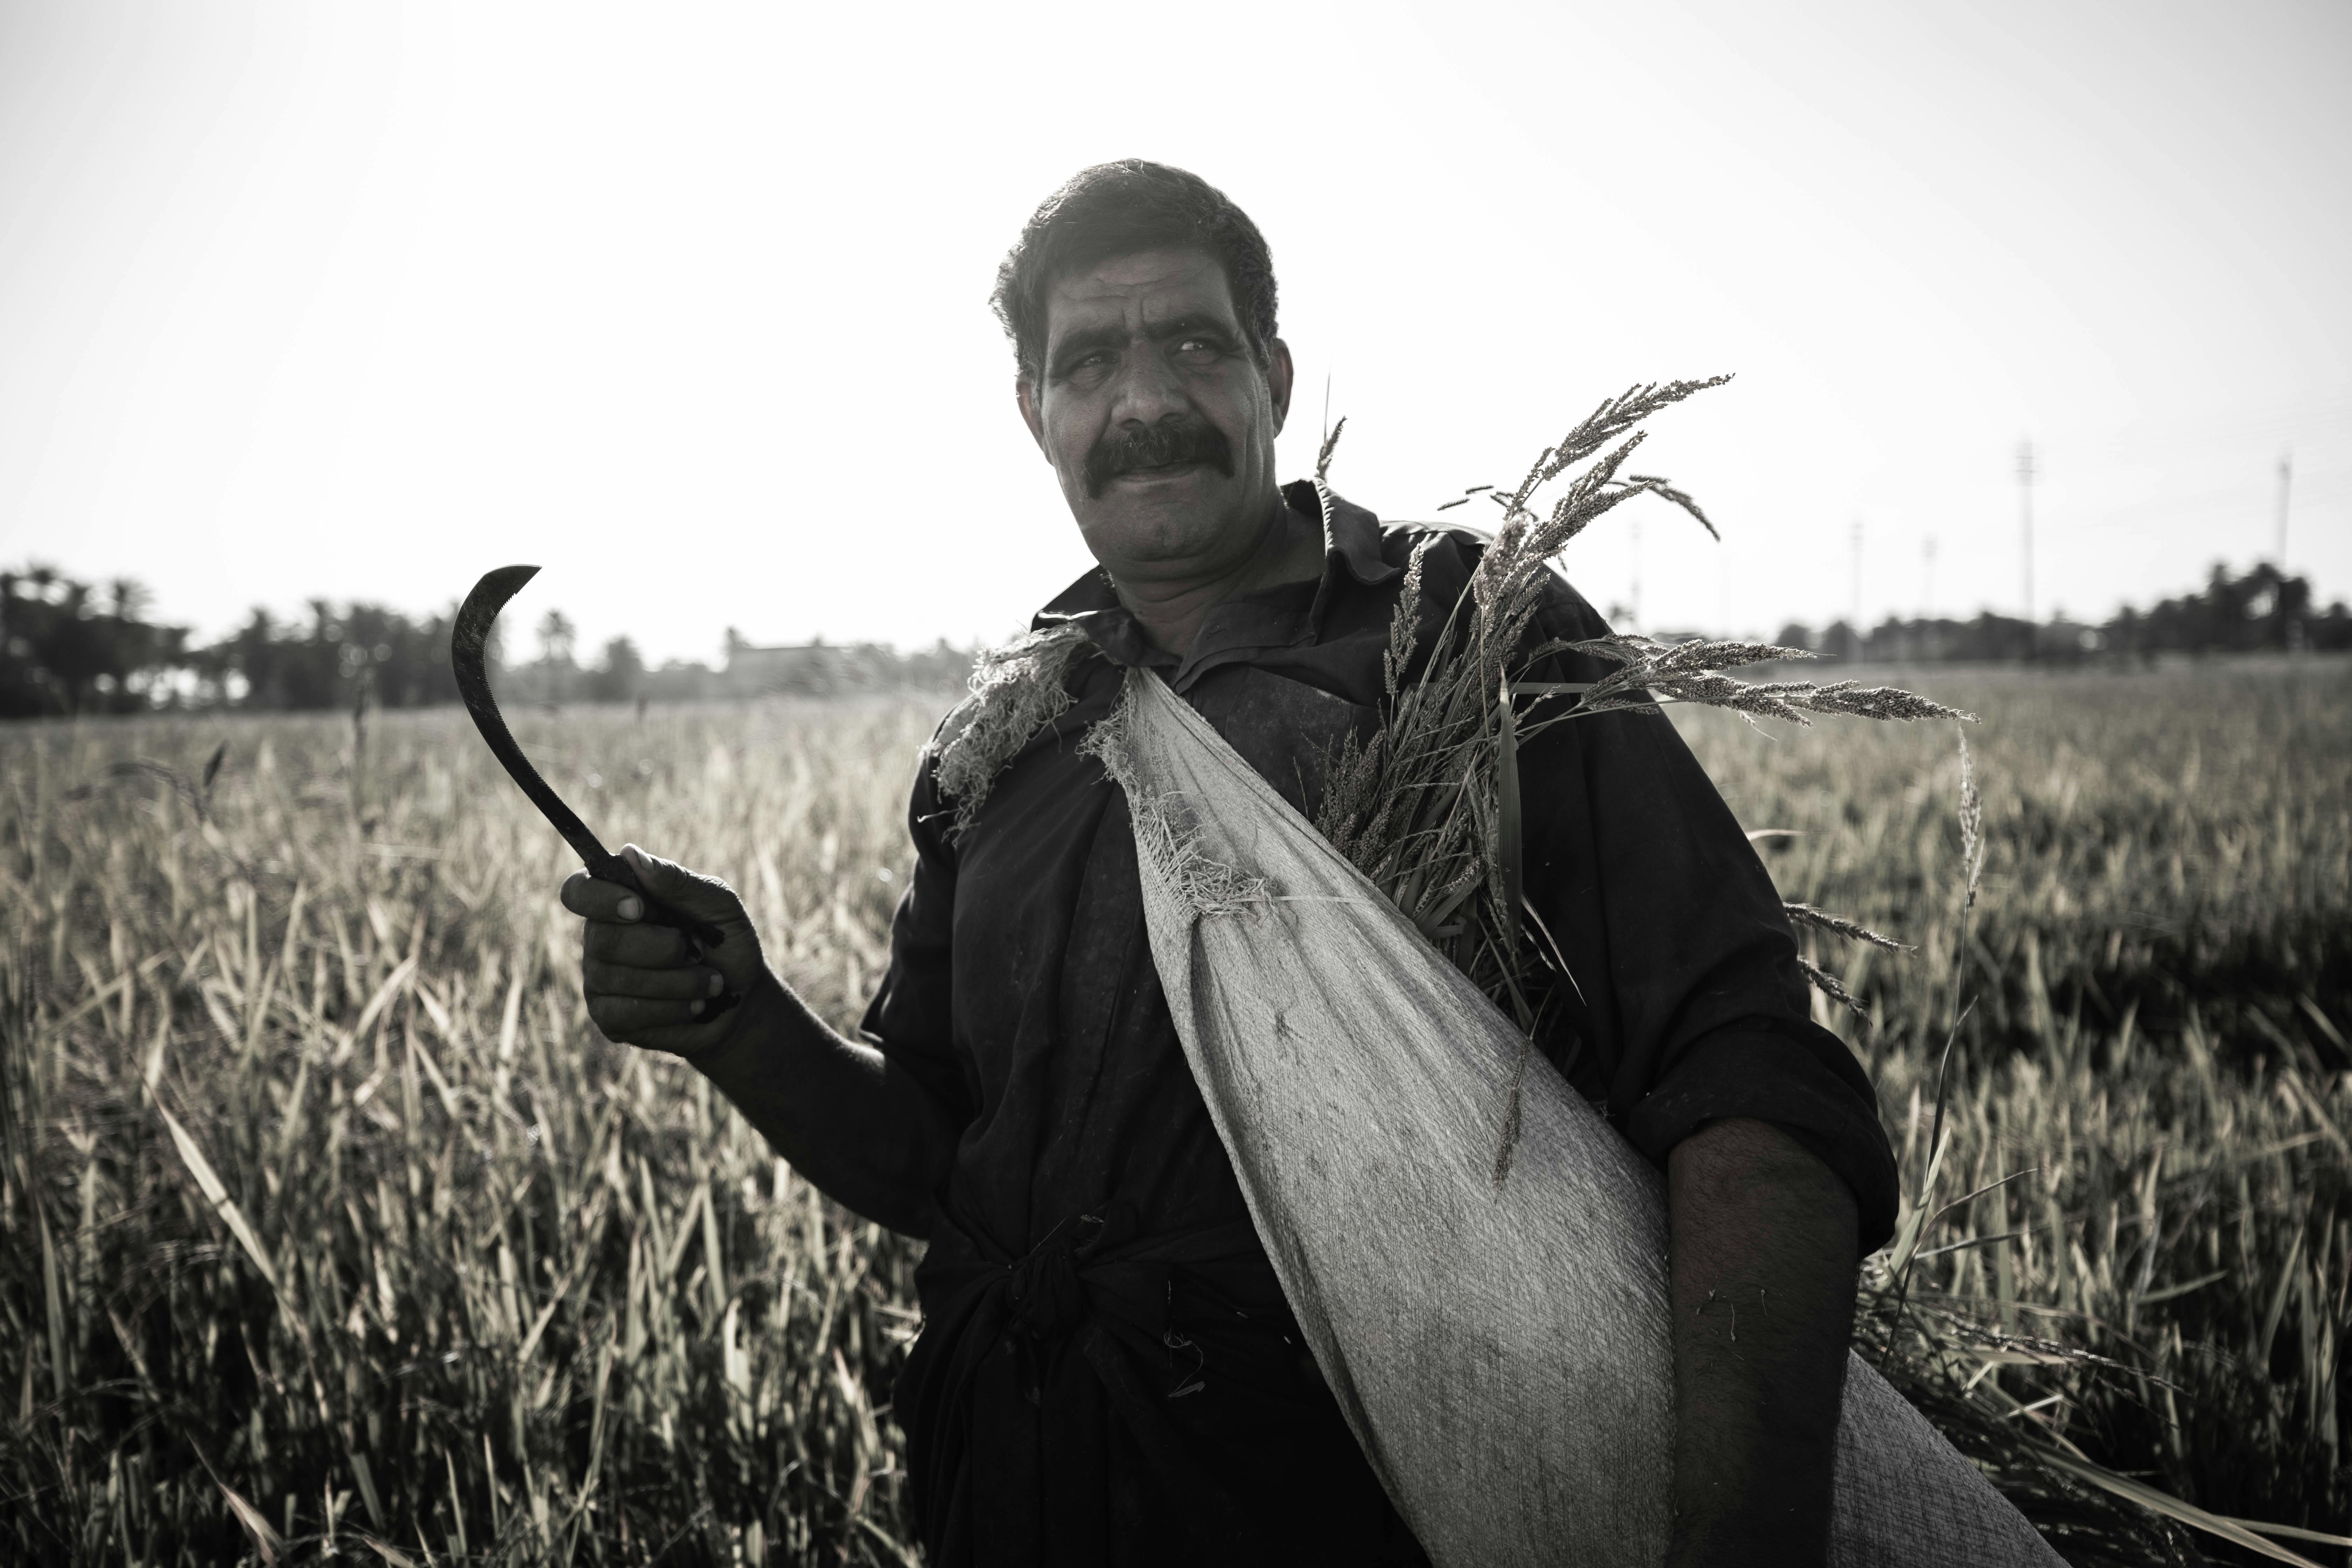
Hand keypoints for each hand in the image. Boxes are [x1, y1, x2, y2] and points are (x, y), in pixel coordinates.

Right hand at [560, 844, 768, 1057]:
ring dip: (676, 981)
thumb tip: (630, 853)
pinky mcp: (609, 1017)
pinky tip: (693, 1006)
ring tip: (710, 982)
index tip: (639, 908)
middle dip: (660, 948)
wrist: (742, 999)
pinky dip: (669, 1009)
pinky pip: (625, 1012)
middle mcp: (600, 937)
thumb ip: (675, 880)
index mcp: (619, 900)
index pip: (578, 891)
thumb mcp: (716, 904)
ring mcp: (599, 980)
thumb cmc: (727, 942)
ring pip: (616, 978)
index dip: (599, 899)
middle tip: (696, 951)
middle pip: (602, 939)